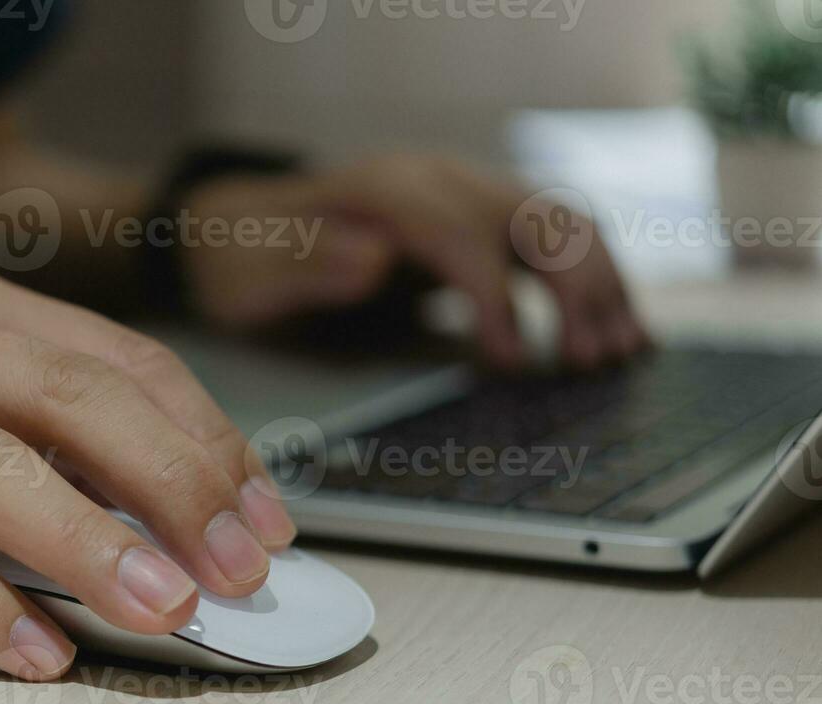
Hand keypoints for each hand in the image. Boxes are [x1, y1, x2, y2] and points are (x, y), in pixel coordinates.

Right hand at [0, 261, 297, 680]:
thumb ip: (30, 451)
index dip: (203, 439)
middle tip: (239, 567)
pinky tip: (36, 650)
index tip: (262, 517)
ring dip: (90, 543)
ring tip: (165, 609)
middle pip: (67, 398)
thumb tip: (165, 535)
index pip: (111, 361)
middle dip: (173, 484)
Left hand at [179, 155, 647, 369]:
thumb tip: (373, 259)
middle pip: (531, 217)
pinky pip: (552, 241)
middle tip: (592, 363)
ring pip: (558, 222)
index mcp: (381, 193)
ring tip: (623, 351)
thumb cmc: (243, 259)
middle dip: (573, 287)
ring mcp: (461, 196)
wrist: (239, 230)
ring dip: (598, 283)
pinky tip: (612, 328)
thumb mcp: (251, 270)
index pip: (460, 234)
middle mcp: (434, 182)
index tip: (514, 360)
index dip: (495, 296)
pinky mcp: (476, 222)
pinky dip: (589, 280)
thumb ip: (308, 264)